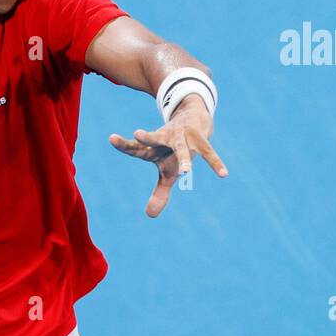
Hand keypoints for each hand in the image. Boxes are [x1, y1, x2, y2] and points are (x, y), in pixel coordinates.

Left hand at [108, 98, 226, 217]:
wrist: (194, 119)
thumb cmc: (174, 150)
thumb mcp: (166, 171)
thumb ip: (159, 192)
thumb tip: (150, 215)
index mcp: (153, 147)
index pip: (135, 147)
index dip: (124, 144)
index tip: (112, 138)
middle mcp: (166, 139)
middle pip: (155, 139)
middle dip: (148, 138)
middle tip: (138, 134)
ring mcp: (183, 137)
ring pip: (183, 148)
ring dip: (184, 159)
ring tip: (184, 172)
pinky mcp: (200, 139)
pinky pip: (209, 153)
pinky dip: (215, 163)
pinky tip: (223, 174)